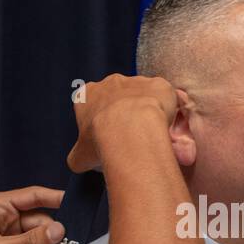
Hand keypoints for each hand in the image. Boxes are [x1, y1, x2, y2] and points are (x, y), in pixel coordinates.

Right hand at [67, 74, 183, 172]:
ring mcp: (136, 80)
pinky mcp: (158, 84)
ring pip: (142, 95)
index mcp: (86, 95)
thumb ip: (78, 157)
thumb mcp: (81, 156)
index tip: (107, 136)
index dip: (100, 121)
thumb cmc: (101, 141)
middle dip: (123, 112)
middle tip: (129, 135)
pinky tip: (163, 124)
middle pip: (117, 96)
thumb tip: (78, 163)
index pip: (91, 104)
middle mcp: (110, 82)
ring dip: (145, 109)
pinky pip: (163, 95)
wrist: (130, 128)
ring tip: (148, 132)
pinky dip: (165, 108)